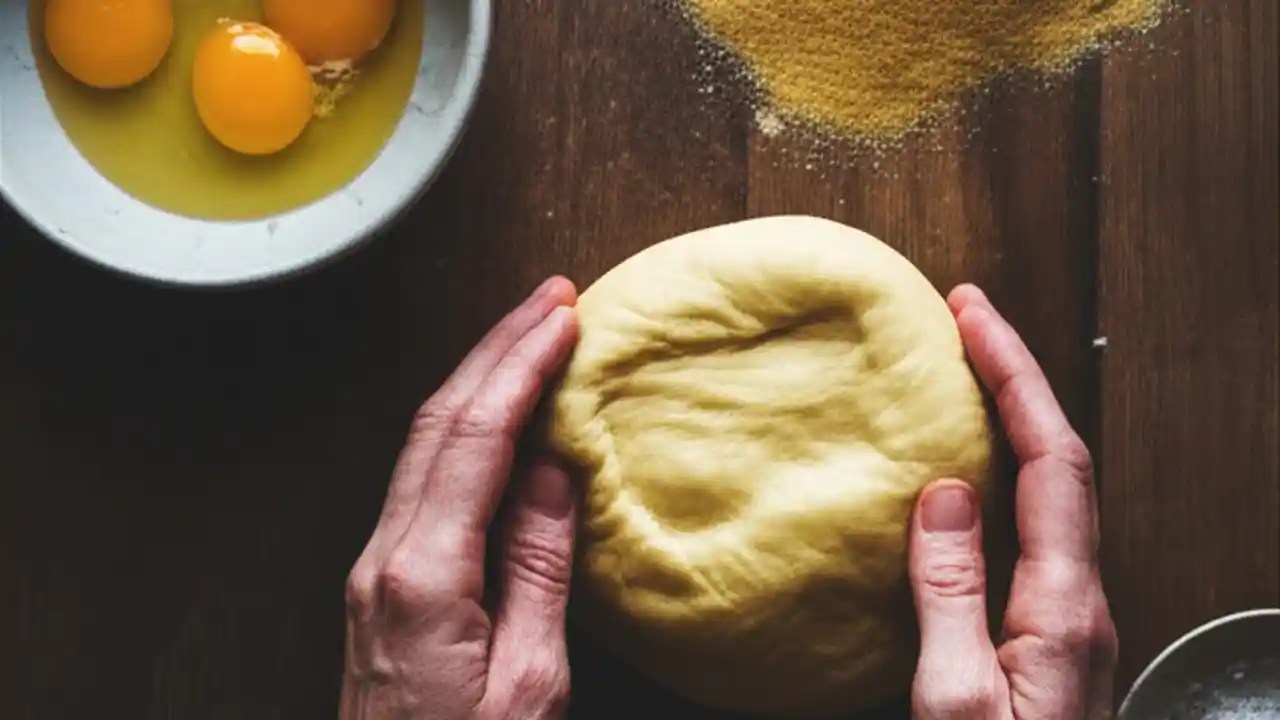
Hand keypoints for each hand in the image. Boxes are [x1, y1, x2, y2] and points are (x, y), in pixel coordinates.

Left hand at [341, 277, 580, 719]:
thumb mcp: (530, 686)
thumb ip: (538, 572)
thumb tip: (554, 474)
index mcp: (423, 577)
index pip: (475, 440)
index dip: (520, 368)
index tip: (561, 317)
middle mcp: (384, 559)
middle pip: (438, 424)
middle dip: (495, 349)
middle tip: (549, 298)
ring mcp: (375, 570)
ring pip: (424, 445)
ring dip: (477, 380)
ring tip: (528, 337)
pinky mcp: (384, 586)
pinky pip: (423, 481)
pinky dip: (465, 430)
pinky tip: (498, 419)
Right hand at [909, 285, 1118, 718]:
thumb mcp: (956, 703)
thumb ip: (951, 596)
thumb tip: (946, 492)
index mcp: (1065, 608)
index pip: (1051, 460)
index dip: (1014, 375)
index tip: (971, 313)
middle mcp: (1080, 603)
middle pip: (1061, 462)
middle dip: (1016, 379)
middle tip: (964, 322)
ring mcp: (1067, 621)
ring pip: (1050, 494)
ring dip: (1011, 422)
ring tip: (963, 377)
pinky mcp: (1043, 639)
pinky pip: (1030, 532)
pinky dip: (1001, 477)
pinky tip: (961, 478)